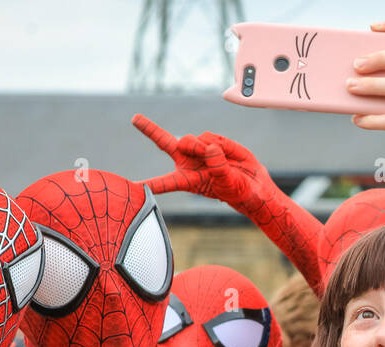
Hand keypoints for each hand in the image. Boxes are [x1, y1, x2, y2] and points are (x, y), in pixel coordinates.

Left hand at [133, 116, 271, 208]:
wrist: (253, 183)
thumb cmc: (239, 190)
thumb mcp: (228, 184)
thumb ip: (218, 167)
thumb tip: (209, 148)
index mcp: (188, 180)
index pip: (164, 182)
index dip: (149, 183)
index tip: (131, 187)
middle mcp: (189, 163)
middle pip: (165, 143)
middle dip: (150, 129)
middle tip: (135, 118)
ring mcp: (199, 150)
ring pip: (191, 139)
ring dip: (201, 147)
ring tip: (217, 159)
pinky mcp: (211, 141)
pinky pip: (209, 136)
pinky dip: (220, 144)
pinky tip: (227, 154)